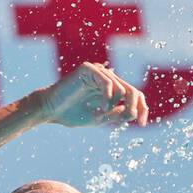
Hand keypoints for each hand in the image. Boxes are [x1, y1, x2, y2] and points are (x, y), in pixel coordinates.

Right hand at [33, 62, 148, 126]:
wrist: (50, 110)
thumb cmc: (72, 114)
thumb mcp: (100, 118)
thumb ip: (116, 114)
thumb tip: (133, 112)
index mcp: (111, 87)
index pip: (135, 94)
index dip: (143, 108)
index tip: (142, 124)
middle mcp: (107, 77)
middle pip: (132, 91)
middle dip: (134, 108)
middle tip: (130, 120)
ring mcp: (98, 71)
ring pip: (121, 89)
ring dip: (113, 107)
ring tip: (100, 115)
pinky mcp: (89, 69)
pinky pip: (108, 83)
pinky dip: (107, 99)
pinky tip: (99, 109)